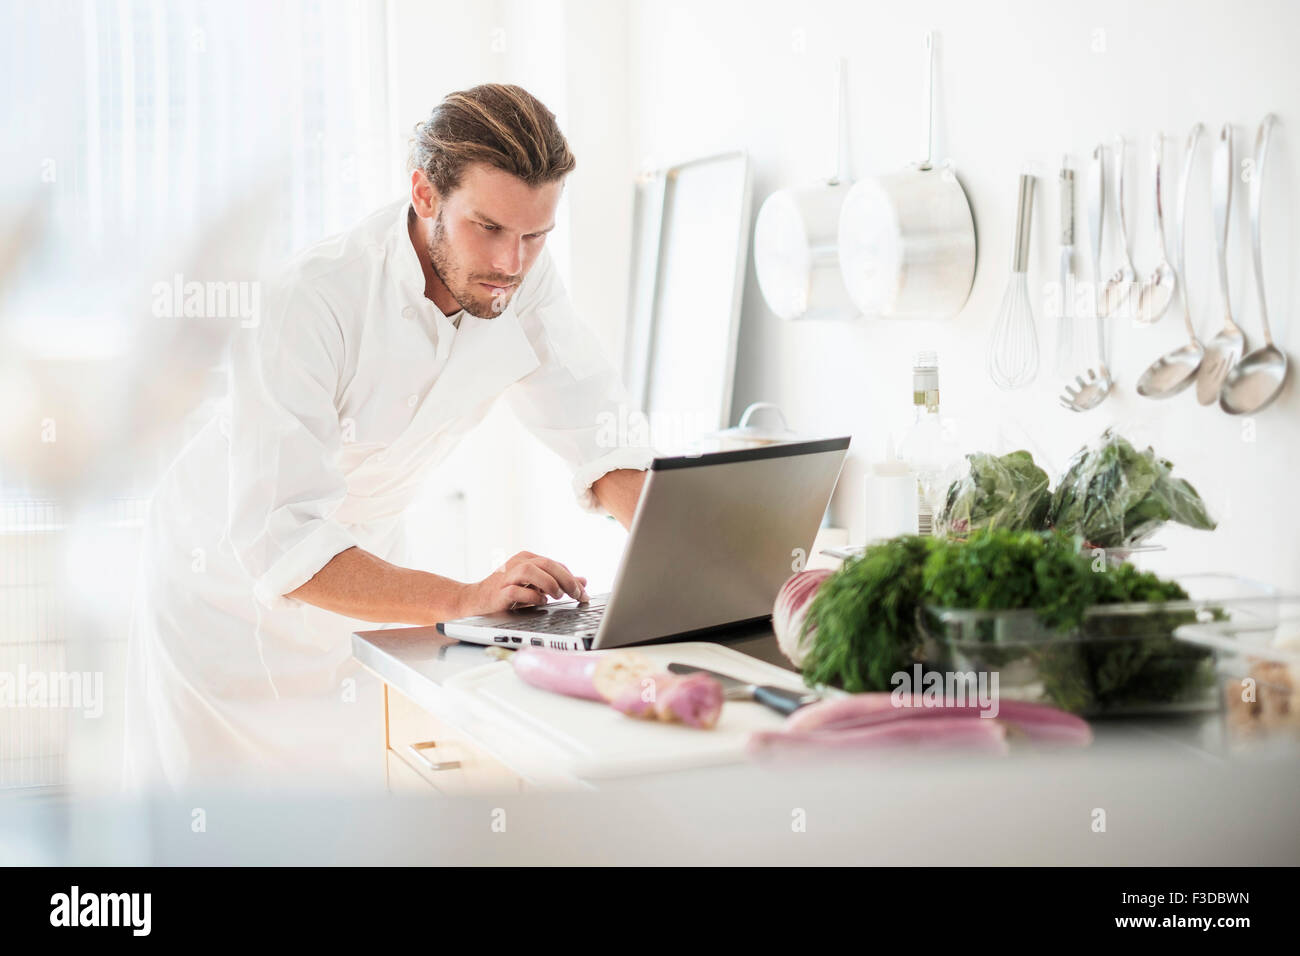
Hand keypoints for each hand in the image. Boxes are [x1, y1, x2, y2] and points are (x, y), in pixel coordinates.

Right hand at [457, 550, 589, 616]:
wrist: (475, 602)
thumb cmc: (507, 593)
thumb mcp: (535, 586)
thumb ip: (558, 583)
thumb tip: (583, 582)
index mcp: (527, 559)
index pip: (555, 564)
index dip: (572, 578)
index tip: (583, 593)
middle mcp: (516, 564)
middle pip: (546, 563)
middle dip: (565, 579)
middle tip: (576, 595)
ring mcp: (506, 577)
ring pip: (529, 570)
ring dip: (548, 583)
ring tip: (557, 596)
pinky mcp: (498, 593)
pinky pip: (515, 590)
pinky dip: (531, 596)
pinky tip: (540, 601)